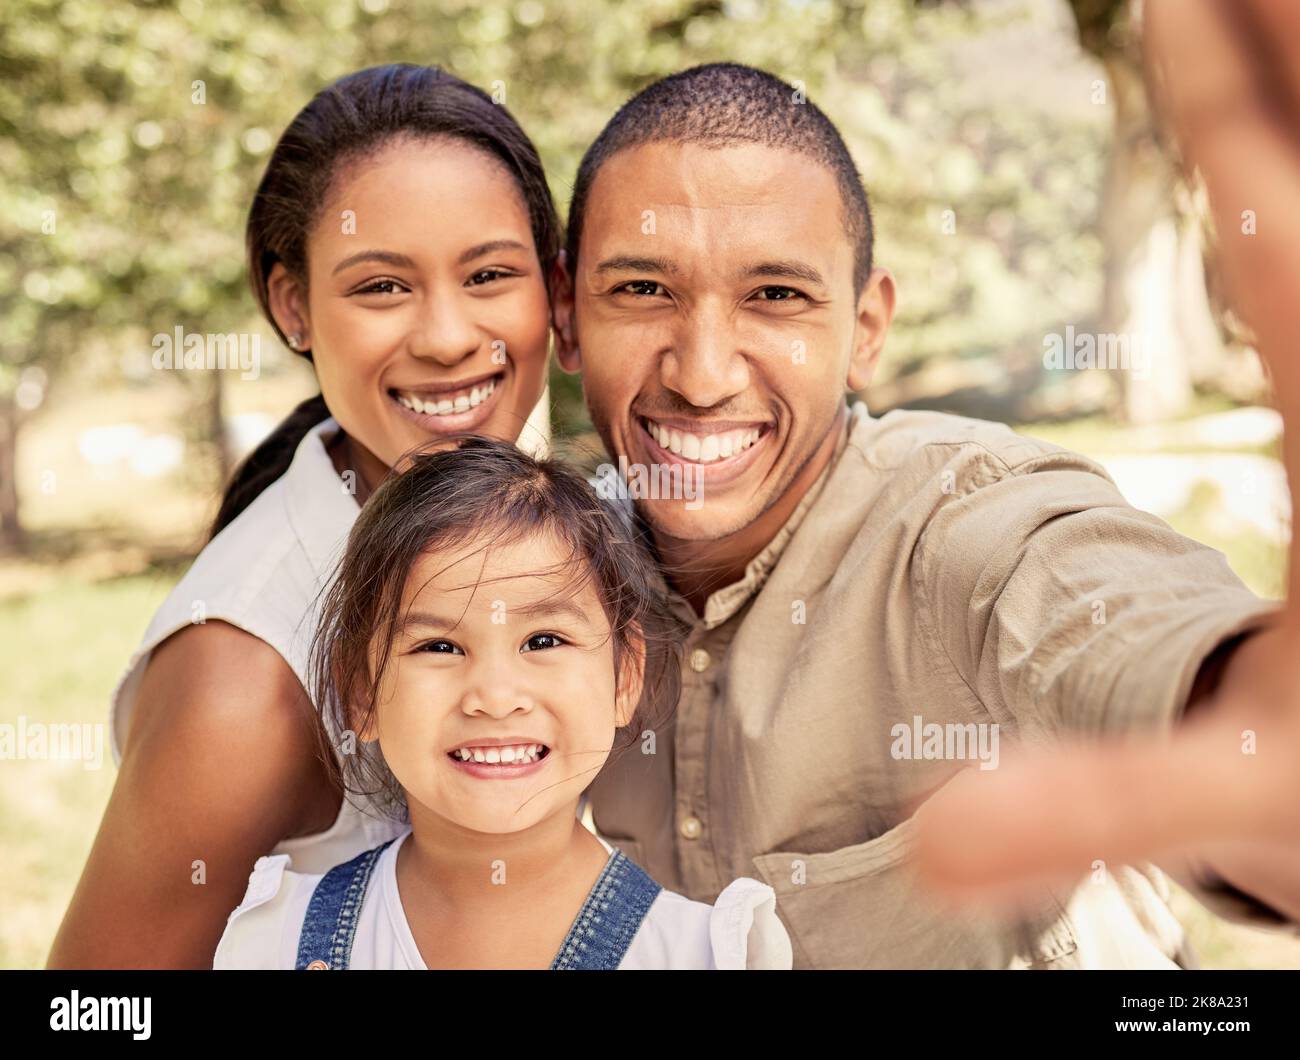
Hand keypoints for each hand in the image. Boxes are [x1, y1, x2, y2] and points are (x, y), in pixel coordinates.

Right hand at [912, 0, 1299, 919]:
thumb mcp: (1237, 789)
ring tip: (1215, 2)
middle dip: (1256, 57)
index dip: (1224, 119)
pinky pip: (1298, 254)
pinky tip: (1244, 154)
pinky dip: (1262, 181)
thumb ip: (1095, 803)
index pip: (1277, 244)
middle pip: (1299, 175)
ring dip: (1264, 95)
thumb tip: (945, 848)